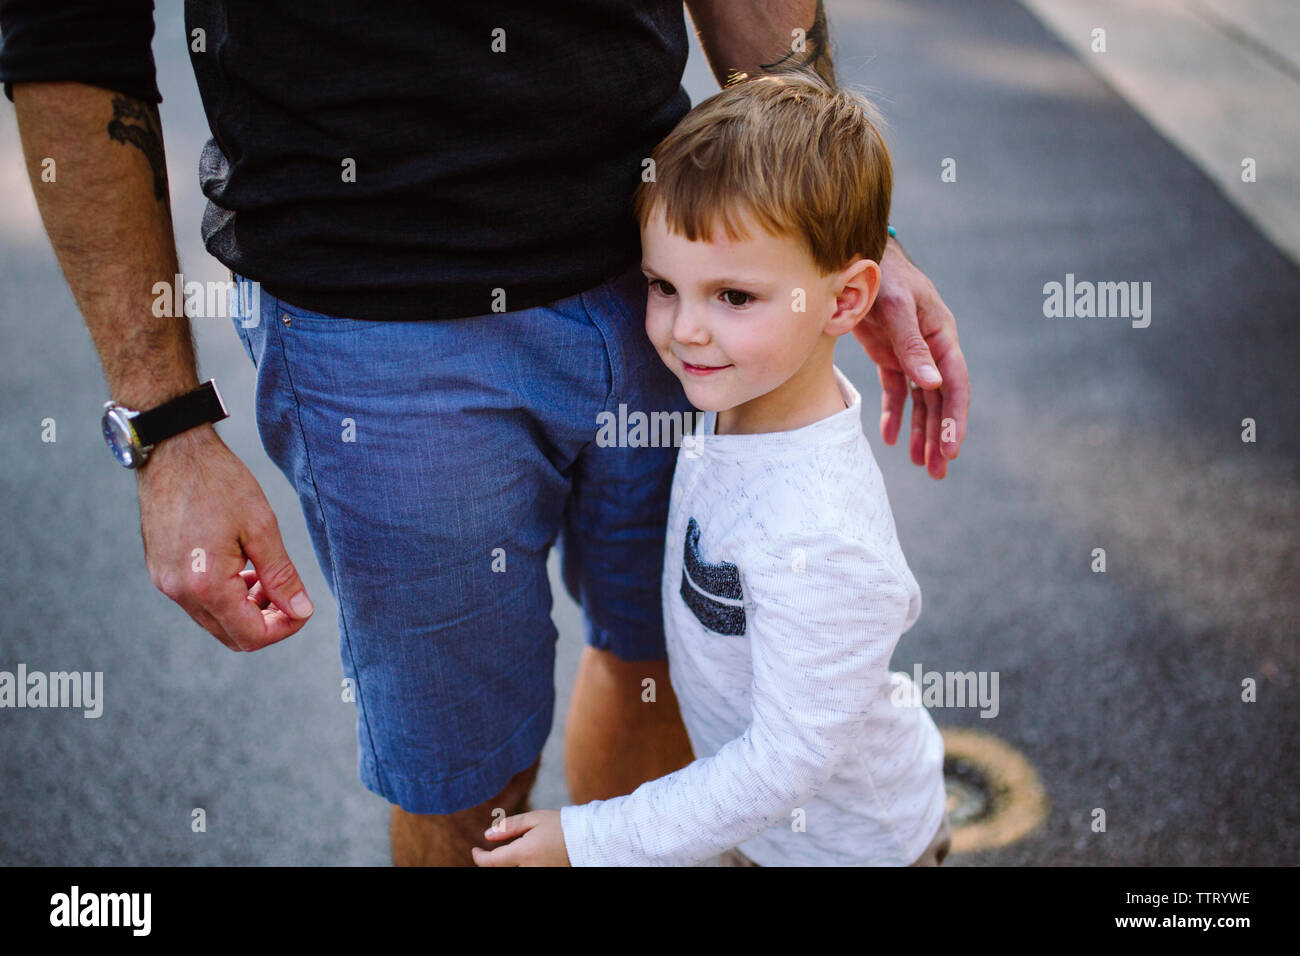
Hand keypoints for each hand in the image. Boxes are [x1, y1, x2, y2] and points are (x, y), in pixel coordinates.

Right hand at [137, 424, 314, 650]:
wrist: (173, 451)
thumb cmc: (218, 482)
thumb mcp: (261, 527)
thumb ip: (281, 575)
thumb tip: (301, 610)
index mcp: (206, 584)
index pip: (250, 636)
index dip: (284, 629)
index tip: (302, 609)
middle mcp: (179, 591)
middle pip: (231, 635)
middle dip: (265, 622)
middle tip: (286, 593)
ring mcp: (165, 582)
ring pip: (214, 620)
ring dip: (245, 609)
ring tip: (265, 576)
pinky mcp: (161, 570)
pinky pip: (197, 601)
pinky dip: (224, 596)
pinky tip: (241, 569)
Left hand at [472, 810, 570, 866]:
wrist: (587, 839)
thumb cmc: (560, 825)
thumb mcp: (534, 819)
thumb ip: (509, 827)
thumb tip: (487, 835)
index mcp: (523, 852)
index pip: (491, 862)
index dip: (479, 857)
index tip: (475, 850)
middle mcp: (529, 868)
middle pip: (501, 869)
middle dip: (493, 861)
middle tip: (490, 852)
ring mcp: (538, 874)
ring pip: (513, 871)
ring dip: (508, 863)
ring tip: (510, 853)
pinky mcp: (546, 875)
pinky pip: (525, 871)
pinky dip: (520, 865)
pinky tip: (524, 857)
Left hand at [852, 238, 969, 478]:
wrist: (857, 258)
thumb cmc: (882, 276)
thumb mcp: (897, 308)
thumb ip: (912, 345)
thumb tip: (933, 382)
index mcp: (941, 336)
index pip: (955, 385)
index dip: (955, 419)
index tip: (952, 449)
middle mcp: (932, 348)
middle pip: (941, 400)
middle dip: (940, 436)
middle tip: (938, 471)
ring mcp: (911, 352)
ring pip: (922, 401)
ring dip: (922, 432)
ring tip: (922, 465)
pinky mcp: (890, 354)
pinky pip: (897, 391)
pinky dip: (895, 413)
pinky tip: (891, 438)